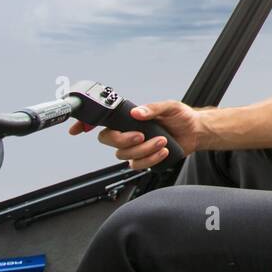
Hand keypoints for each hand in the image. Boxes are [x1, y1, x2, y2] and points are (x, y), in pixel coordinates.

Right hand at [69, 100, 201, 169]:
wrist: (195, 132)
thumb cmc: (180, 116)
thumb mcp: (170, 106)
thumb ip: (153, 108)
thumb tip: (136, 112)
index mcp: (129, 118)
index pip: (102, 121)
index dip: (85, 124)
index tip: (76, 129)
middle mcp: (128, 132)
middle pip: (108, 140)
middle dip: (123, 140)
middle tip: (141, 135)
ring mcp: (134, 147)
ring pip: (124, 155)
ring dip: (144, 150)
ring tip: (162, 141)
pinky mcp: (144, 159)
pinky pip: (137, 165)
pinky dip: (150, 159)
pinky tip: (163, 151)